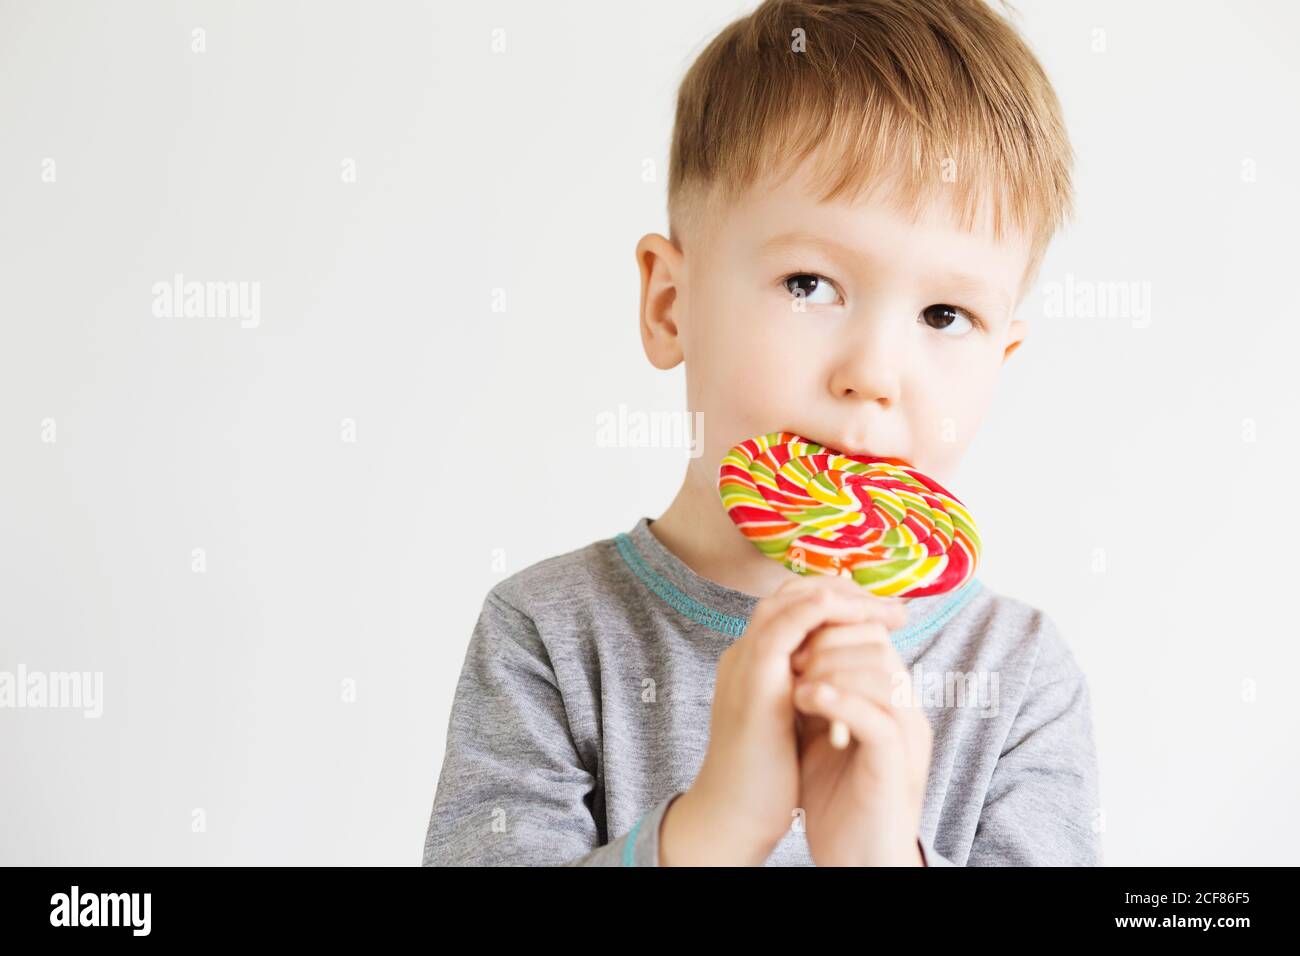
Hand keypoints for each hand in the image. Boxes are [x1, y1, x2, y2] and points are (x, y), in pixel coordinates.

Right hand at [662, 574, 897, 864]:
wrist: (734, 813)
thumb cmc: (766, 776)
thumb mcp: (792, 721)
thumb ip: (811, 690)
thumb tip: (849, 676)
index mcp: (757, 663)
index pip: (795, 607)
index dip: (841, 602)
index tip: (885, 615)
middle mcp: (747, 653)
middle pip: (791, 593)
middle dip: (846, 592)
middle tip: (893, 608)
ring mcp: (746, 662)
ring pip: (786, 600)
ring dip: (840, 597)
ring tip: (883, 610)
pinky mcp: (753, 679)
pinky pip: (782, 627)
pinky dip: (815, 611)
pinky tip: (849, 611)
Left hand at [790, 596, 931, 865]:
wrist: (855, 859)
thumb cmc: (836, 801)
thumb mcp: (820, 734)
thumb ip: (816, 693)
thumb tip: (788, 651)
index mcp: (888, 699)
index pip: (868, 634)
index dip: (826, 628)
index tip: (788, 644)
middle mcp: (904, 710)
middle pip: (876, 643)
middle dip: (826, 642)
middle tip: (789, 661)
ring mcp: (905, 735)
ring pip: (880, 671)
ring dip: (829, 667)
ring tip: (793, 685)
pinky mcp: (898, 764)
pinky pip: (878, 716)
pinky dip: (839, 700)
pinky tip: (805, 699)